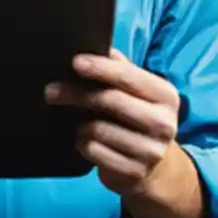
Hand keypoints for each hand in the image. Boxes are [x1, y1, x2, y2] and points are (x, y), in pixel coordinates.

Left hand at [45, 49, 180, 195]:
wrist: (154, 169)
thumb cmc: (137, 119)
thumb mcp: (137, 92)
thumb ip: (121, 68)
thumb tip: (99, 45)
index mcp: (165, 96)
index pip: (128, 76)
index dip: (99, 67)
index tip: (75, 62)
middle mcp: (164, 123)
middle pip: (110, 101)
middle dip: (76, 93)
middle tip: (51, 91)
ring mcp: (150, 151)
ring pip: (98, 129)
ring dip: (80, 124)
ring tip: (77, 121)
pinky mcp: (134, 173)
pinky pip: (93, 151)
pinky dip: (82, 143)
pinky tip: (84, 140)